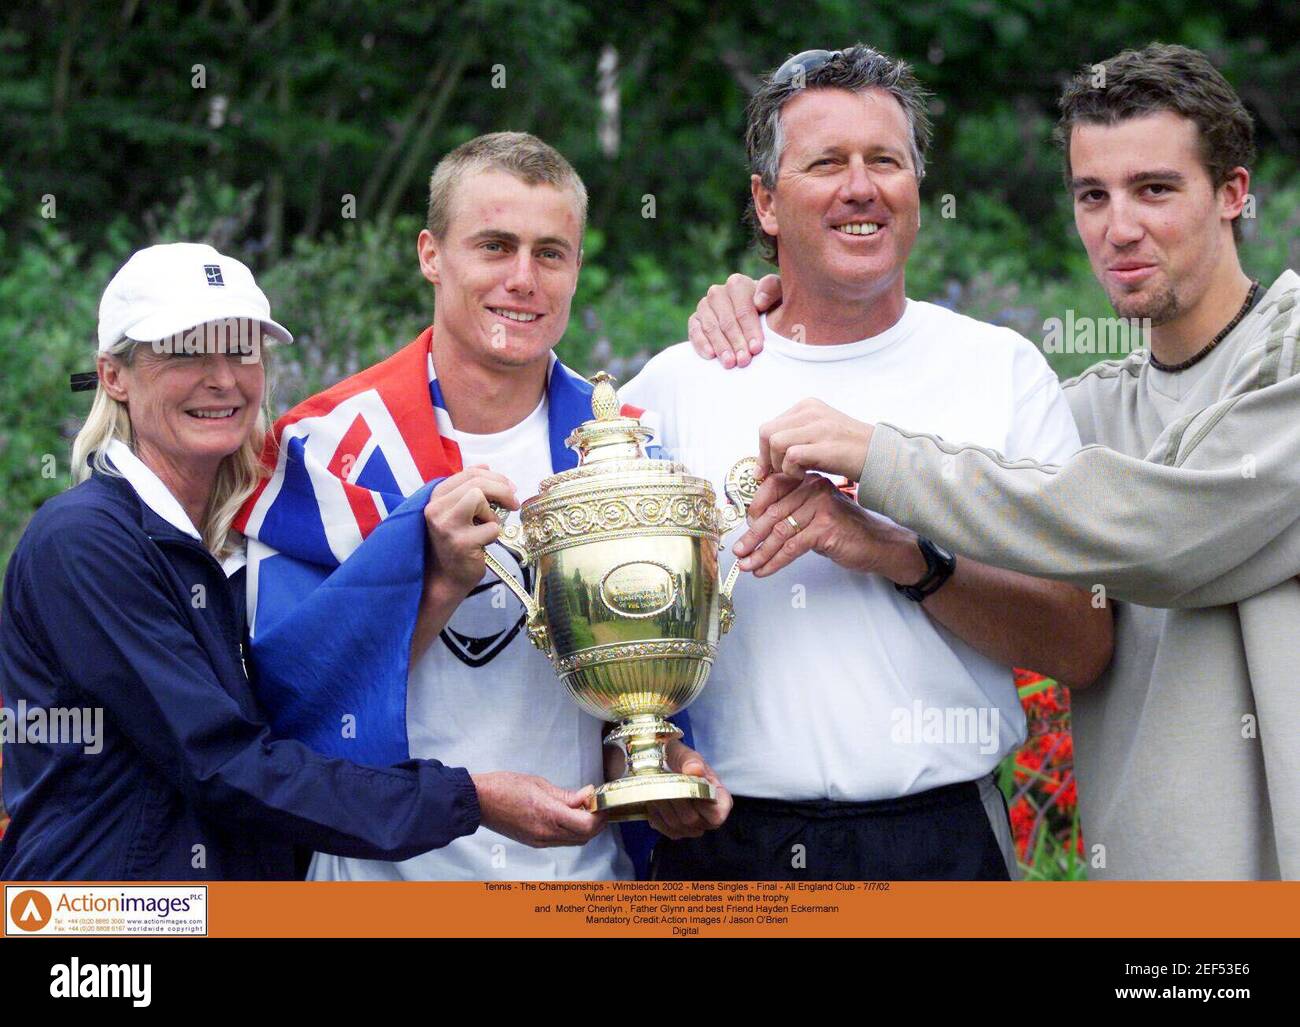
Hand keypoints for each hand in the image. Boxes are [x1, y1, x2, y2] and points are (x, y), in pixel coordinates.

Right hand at [422, 466, 517, 596]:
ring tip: (488, 526)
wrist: (445, 577)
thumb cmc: (455, 541)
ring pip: (478, 497)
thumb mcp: (457, 511)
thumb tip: (485, 467)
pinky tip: (484, 543)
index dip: (495, 477)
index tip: (510, 488)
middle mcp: (436, 508)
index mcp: (436, 497)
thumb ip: (469, 488)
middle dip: (502, 490)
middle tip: (513, 503)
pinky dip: (494, 534)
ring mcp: (446, 525)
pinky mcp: (460, 543)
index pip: (469, 473)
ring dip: (492, 513)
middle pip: (477, 483)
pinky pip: (491, 527)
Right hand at [471, 771, 607, 847]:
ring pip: (574, 841)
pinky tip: (567, 816)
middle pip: (585, 836)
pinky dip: (570, 831)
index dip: (600, 815)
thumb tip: (587, 795)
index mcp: (548, 814)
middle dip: (597, 823)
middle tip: (597, 805)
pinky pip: (561, 841)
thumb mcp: (539, 784)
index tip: (602, 802)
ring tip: (582, 808)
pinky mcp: (534, 843)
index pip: (587, 825)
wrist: (479, 802)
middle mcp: (546, 833)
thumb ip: (566, 795)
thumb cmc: (504, 787)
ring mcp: (540, 841)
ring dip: (584, 828)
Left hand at [644, 740, 732, 839]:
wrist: (663, 765)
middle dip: (676, 800)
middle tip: (664, 783)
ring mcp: (693, 827)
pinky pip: (666, 829)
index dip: (702, 805)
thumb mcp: (684, 754)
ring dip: (664, 806)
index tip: (688, 787)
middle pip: (693, 820)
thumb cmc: (680, 760)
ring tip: (657, 788)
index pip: (718, 814)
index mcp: (720, 798)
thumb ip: (690, 760)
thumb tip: (695, 770)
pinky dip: (657, 815)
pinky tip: (654, 800)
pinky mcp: (677, 832)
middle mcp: (709, 817)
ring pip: (677, 825)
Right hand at [687, 272, 782, 367]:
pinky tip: (710, 356)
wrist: (756, 314)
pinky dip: (701, 344)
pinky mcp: (694, 319)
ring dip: (721, 347)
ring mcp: (704, 306)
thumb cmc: (771, 306)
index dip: (750, 330)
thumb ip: (772, 290)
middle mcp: (717, 292)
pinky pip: (694, 331)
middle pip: (727, 321)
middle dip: (736, 343)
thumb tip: (758, 301)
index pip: (743, 310)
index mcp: (737, 284)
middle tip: (744, 361)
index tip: (757, 349)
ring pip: (710, 327)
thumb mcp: (778, 295)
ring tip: (730, 363)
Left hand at [733, 472, 923, 579]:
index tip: (745, 529)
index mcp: (809, 480)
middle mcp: (814, 488)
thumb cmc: (845, 531)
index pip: (772, 488)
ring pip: (780, 532)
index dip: (754, 510)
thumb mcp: (815, 515)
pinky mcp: (825, 527)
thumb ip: (792, 514)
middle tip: (739, 552)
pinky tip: (766, 570)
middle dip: (752, 536)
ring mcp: (820, 506)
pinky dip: (775, 561)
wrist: (879, 545)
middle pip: (773, 513)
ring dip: (760, 553)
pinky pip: (792, 547)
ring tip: (748, 565)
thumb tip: (757, 527)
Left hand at [758, 398, 874, 480]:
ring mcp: (818, 427)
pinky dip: (792, 471)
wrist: (880, 456)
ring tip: (796, 474)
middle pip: (766, 433)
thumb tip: (765, 457)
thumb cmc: (848, 451)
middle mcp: (810, 411)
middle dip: (766, 458)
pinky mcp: (824, 445)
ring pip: (775, 443)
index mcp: (807, 406)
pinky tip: (805, 475)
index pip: (769, 426)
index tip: (766, 470)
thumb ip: (794, 438)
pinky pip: (790, 456)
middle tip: (775, 475)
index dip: (763, 451)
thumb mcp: (819, 434)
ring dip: (780, 465)